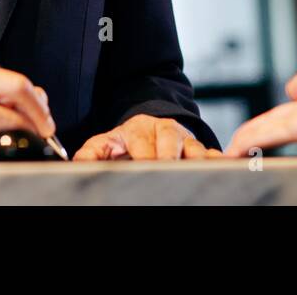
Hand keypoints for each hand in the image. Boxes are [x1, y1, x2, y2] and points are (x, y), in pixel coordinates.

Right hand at [0, 68, 55, 162]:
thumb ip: (12, 92)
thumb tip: (41, 108)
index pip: (17, 87)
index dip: (39, 109)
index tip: (47, 124)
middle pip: (14, 119)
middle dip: (30, 131)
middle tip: (33, 137)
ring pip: (5, 143)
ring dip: (13, 146)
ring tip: (2, 141)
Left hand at [73, 114, 222, 160]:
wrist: (147, 128)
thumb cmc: (125, 142)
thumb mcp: (105, 144)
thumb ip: (91, 153)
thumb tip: (76, 161)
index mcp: (140, 129)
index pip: (143, 141)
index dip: (144, 153)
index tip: (143, 162)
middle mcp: (165, 131)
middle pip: (171, 141)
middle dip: (168, 156)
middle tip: (166, 168)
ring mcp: (184, 139)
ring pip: (193, 146)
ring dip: (195, 156)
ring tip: (194, 167)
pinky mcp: (199, 148)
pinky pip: (211, 152)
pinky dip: (215, 158)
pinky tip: (220, 164)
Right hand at [224, 42, 296, 158]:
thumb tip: (289, 89)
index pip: (279, 117)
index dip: (260, 124)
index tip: (243, 133)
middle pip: (269, 130)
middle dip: (247, 138)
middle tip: (227, 150)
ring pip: (266, 135)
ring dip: (244, 144)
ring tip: (226, 153)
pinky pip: (270, 135)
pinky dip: (251, 141)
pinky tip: (235, 148)